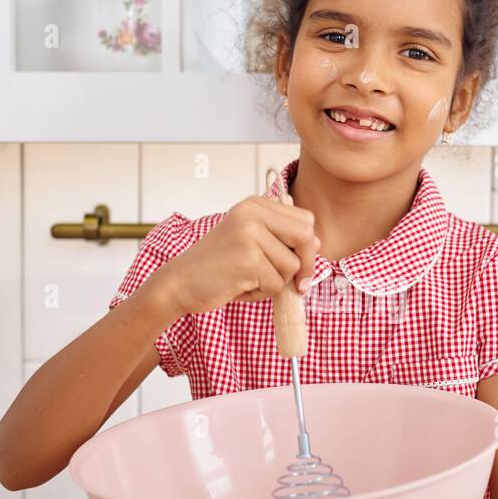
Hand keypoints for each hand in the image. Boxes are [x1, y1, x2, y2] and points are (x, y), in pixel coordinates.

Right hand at [159, 194, 319, 316]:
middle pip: (307, 237)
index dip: (308, 245)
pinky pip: (276, 284)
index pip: (305, 219)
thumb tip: (318, 243)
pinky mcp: (248, 259)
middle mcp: (252, 213)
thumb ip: (280, 238)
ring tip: (249, 280)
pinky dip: (261, 294)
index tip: (299, 264)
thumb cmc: (217, 267)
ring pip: (292, 265)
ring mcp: (250, 234)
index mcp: (254, 204)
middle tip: (297, 284)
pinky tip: (240, 288)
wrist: (179, 282)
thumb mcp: (249, 241)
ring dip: (276, 283)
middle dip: (306, 265)